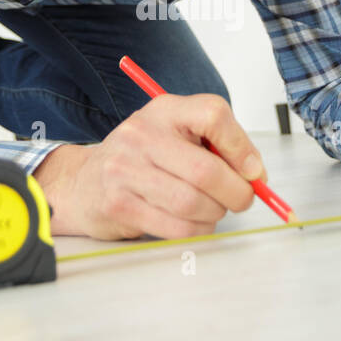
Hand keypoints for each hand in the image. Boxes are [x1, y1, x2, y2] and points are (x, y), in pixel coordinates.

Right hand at [30, 94, 264, 239]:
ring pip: (193, 203)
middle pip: (206, 170)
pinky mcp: (120, 205)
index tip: (252, 169)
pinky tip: (194, 223)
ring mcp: (126, 170)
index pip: (212, 114)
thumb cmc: (142, 159)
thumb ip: (217, 147)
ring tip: (212, 209)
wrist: (84, 182)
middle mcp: (141, 135)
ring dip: (215, 214)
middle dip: (236, 193)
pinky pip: (176, 227)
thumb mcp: (176, 135)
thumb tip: (255, 175)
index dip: (241, 145)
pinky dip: (197, 230)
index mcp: (164, 110)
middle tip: (241, 199)